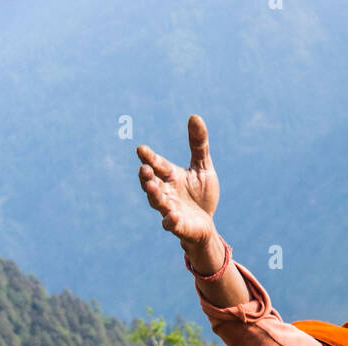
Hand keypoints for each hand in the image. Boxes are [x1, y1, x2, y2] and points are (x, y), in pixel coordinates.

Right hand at [136, 113, 218, 247]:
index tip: (141, 149)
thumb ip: (198, 145)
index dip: (149, 157)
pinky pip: (171, 224)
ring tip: (150, 186)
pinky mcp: (178, 226)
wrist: (207, 224)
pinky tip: (172, 216)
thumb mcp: (203, 167)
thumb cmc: (201, 195)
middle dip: (146, 176)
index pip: (157, 164)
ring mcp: (170, 209)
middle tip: (144, 168)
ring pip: (157, 202)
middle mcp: (166, 191)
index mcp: (169, 175)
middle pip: (151, 183)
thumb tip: (195, 116)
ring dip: (153, 194)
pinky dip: (171, 220)